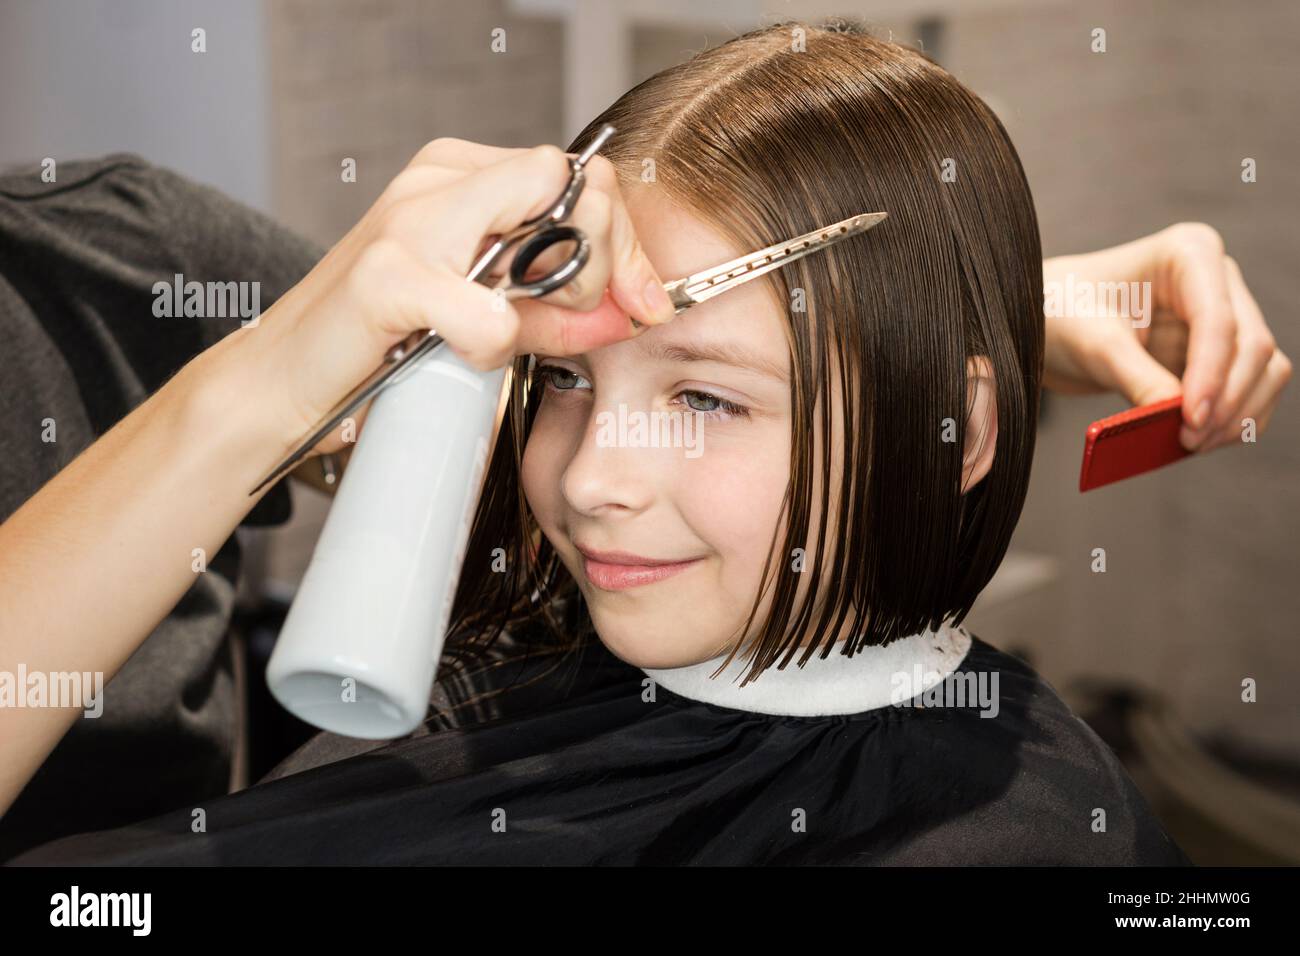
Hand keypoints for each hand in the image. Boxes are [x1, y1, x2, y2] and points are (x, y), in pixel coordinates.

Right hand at [228, 138, 676, 456]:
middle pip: (572, 181)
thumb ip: (559, 310)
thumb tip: (636, 309)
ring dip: (555, 297)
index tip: (643, 303)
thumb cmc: (383, 346)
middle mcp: (437, 180)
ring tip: (512, 333)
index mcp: (463, 175)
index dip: (624, 242)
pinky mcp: (385, 277)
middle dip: (601, 260)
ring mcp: (409, 220)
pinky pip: (487, 313)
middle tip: (575, 317)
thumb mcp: (488, 319)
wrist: (282, 383)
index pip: (580, 177)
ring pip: (543, 221)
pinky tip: (461, 355)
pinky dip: (493, 347)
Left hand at [1042, 222, 1290, 450]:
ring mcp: (1226, 314)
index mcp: (1189, 253)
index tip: (1191, 418)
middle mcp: (1218, 279)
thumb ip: (1137, 378)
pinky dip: (1233, 418)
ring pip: (1264, 370)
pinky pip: (1250, 388)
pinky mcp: (1220, 351)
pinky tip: (1199, 440)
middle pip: (1252, 346)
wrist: (1049, 321)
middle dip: (1227, 400)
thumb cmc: (1064, 314)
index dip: (1212, 374)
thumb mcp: (1093, 344)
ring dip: (1238, 414)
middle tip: (1189, 441)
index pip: (1218, 319)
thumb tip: (1180, 417)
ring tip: (1191, 444)